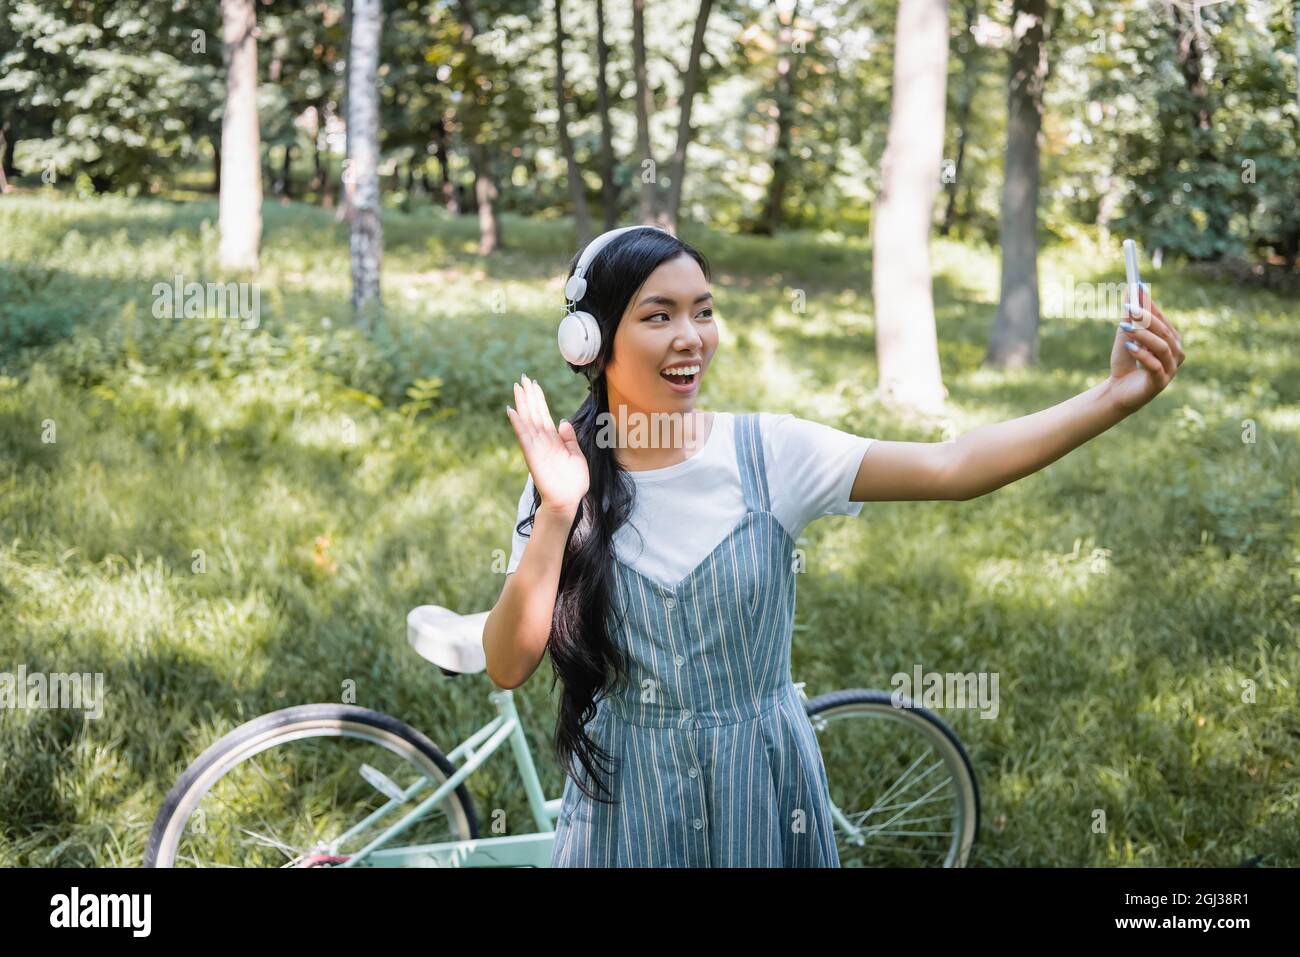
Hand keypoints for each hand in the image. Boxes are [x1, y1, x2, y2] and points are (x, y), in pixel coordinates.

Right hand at [505, 374, 588, 514]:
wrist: (567, 501)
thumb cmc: (572, 482)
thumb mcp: (576, 456)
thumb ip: (569, 439)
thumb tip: (564, 422)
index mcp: (553, 440)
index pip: (544, 414)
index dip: (539, 399)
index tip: (534, 384)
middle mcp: (542, 440)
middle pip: (534, 413)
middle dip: (528, 395)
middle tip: (522, 377)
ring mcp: (536, 447)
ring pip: (528, 420)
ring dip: (522, 403)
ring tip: (517, 387)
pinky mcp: (532, 455)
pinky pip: (524, 437)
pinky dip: (518, 424)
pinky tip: (512, 411)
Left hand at [1105, 284, 1185, 413]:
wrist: (1117, 392)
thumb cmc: (1125, 363)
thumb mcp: (1125, 337)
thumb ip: (1129, 316)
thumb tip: (1131, 289)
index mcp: (1170, 340)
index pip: (1162, 319)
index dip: (1151, 305)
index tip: (1138, 290)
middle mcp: (1175, 353)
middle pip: (1165, 332)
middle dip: (1147, 318)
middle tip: (1130, 308)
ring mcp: (1170, 369)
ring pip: (1162, 347)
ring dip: (1144, 335)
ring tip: (1126, 328)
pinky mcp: (1160, 383)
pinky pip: (1155, 366)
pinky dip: (1142, 355)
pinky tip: (1129, 348)